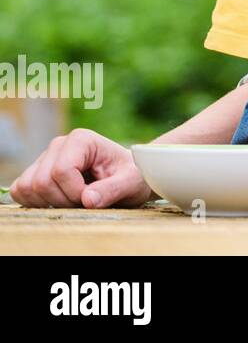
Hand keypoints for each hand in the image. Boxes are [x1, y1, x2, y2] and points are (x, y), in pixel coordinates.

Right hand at [10, 129, 154, 208]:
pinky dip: (36, 203)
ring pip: (27, 188)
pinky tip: (60, 200)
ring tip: (75, 199)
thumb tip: (87, 200)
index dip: (75, 192)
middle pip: (41, 182)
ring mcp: (45, 158)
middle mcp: (59, 144)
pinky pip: (20, 191)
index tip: (94, 196)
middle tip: (86, 201)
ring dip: (50, 203)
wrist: (128, 176)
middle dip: (64, 200)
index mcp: (81, 139)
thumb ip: (113, 189)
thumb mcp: (132, 183)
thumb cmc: (132, 176)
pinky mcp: (36, 172)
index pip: (61, 171)